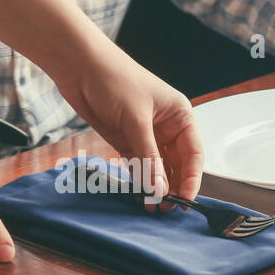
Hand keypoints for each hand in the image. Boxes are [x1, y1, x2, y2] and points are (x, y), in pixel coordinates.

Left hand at [52, 53, 203, 203]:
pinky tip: (138, 194)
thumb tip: (160, 190)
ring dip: (155, 187)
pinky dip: (139, 180)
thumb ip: (149, 157)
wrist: (80, 67)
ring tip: (150, 207)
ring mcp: (146, 134)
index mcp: (180, 115)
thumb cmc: (114, 80)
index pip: (194, 154)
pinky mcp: (126, 140)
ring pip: (157, 168)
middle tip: (164, 208)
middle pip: (177, 165)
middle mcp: (167, 126)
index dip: (192, 179)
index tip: (186, 200)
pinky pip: (138, 166)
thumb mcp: (136, 120)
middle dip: (172, 186)